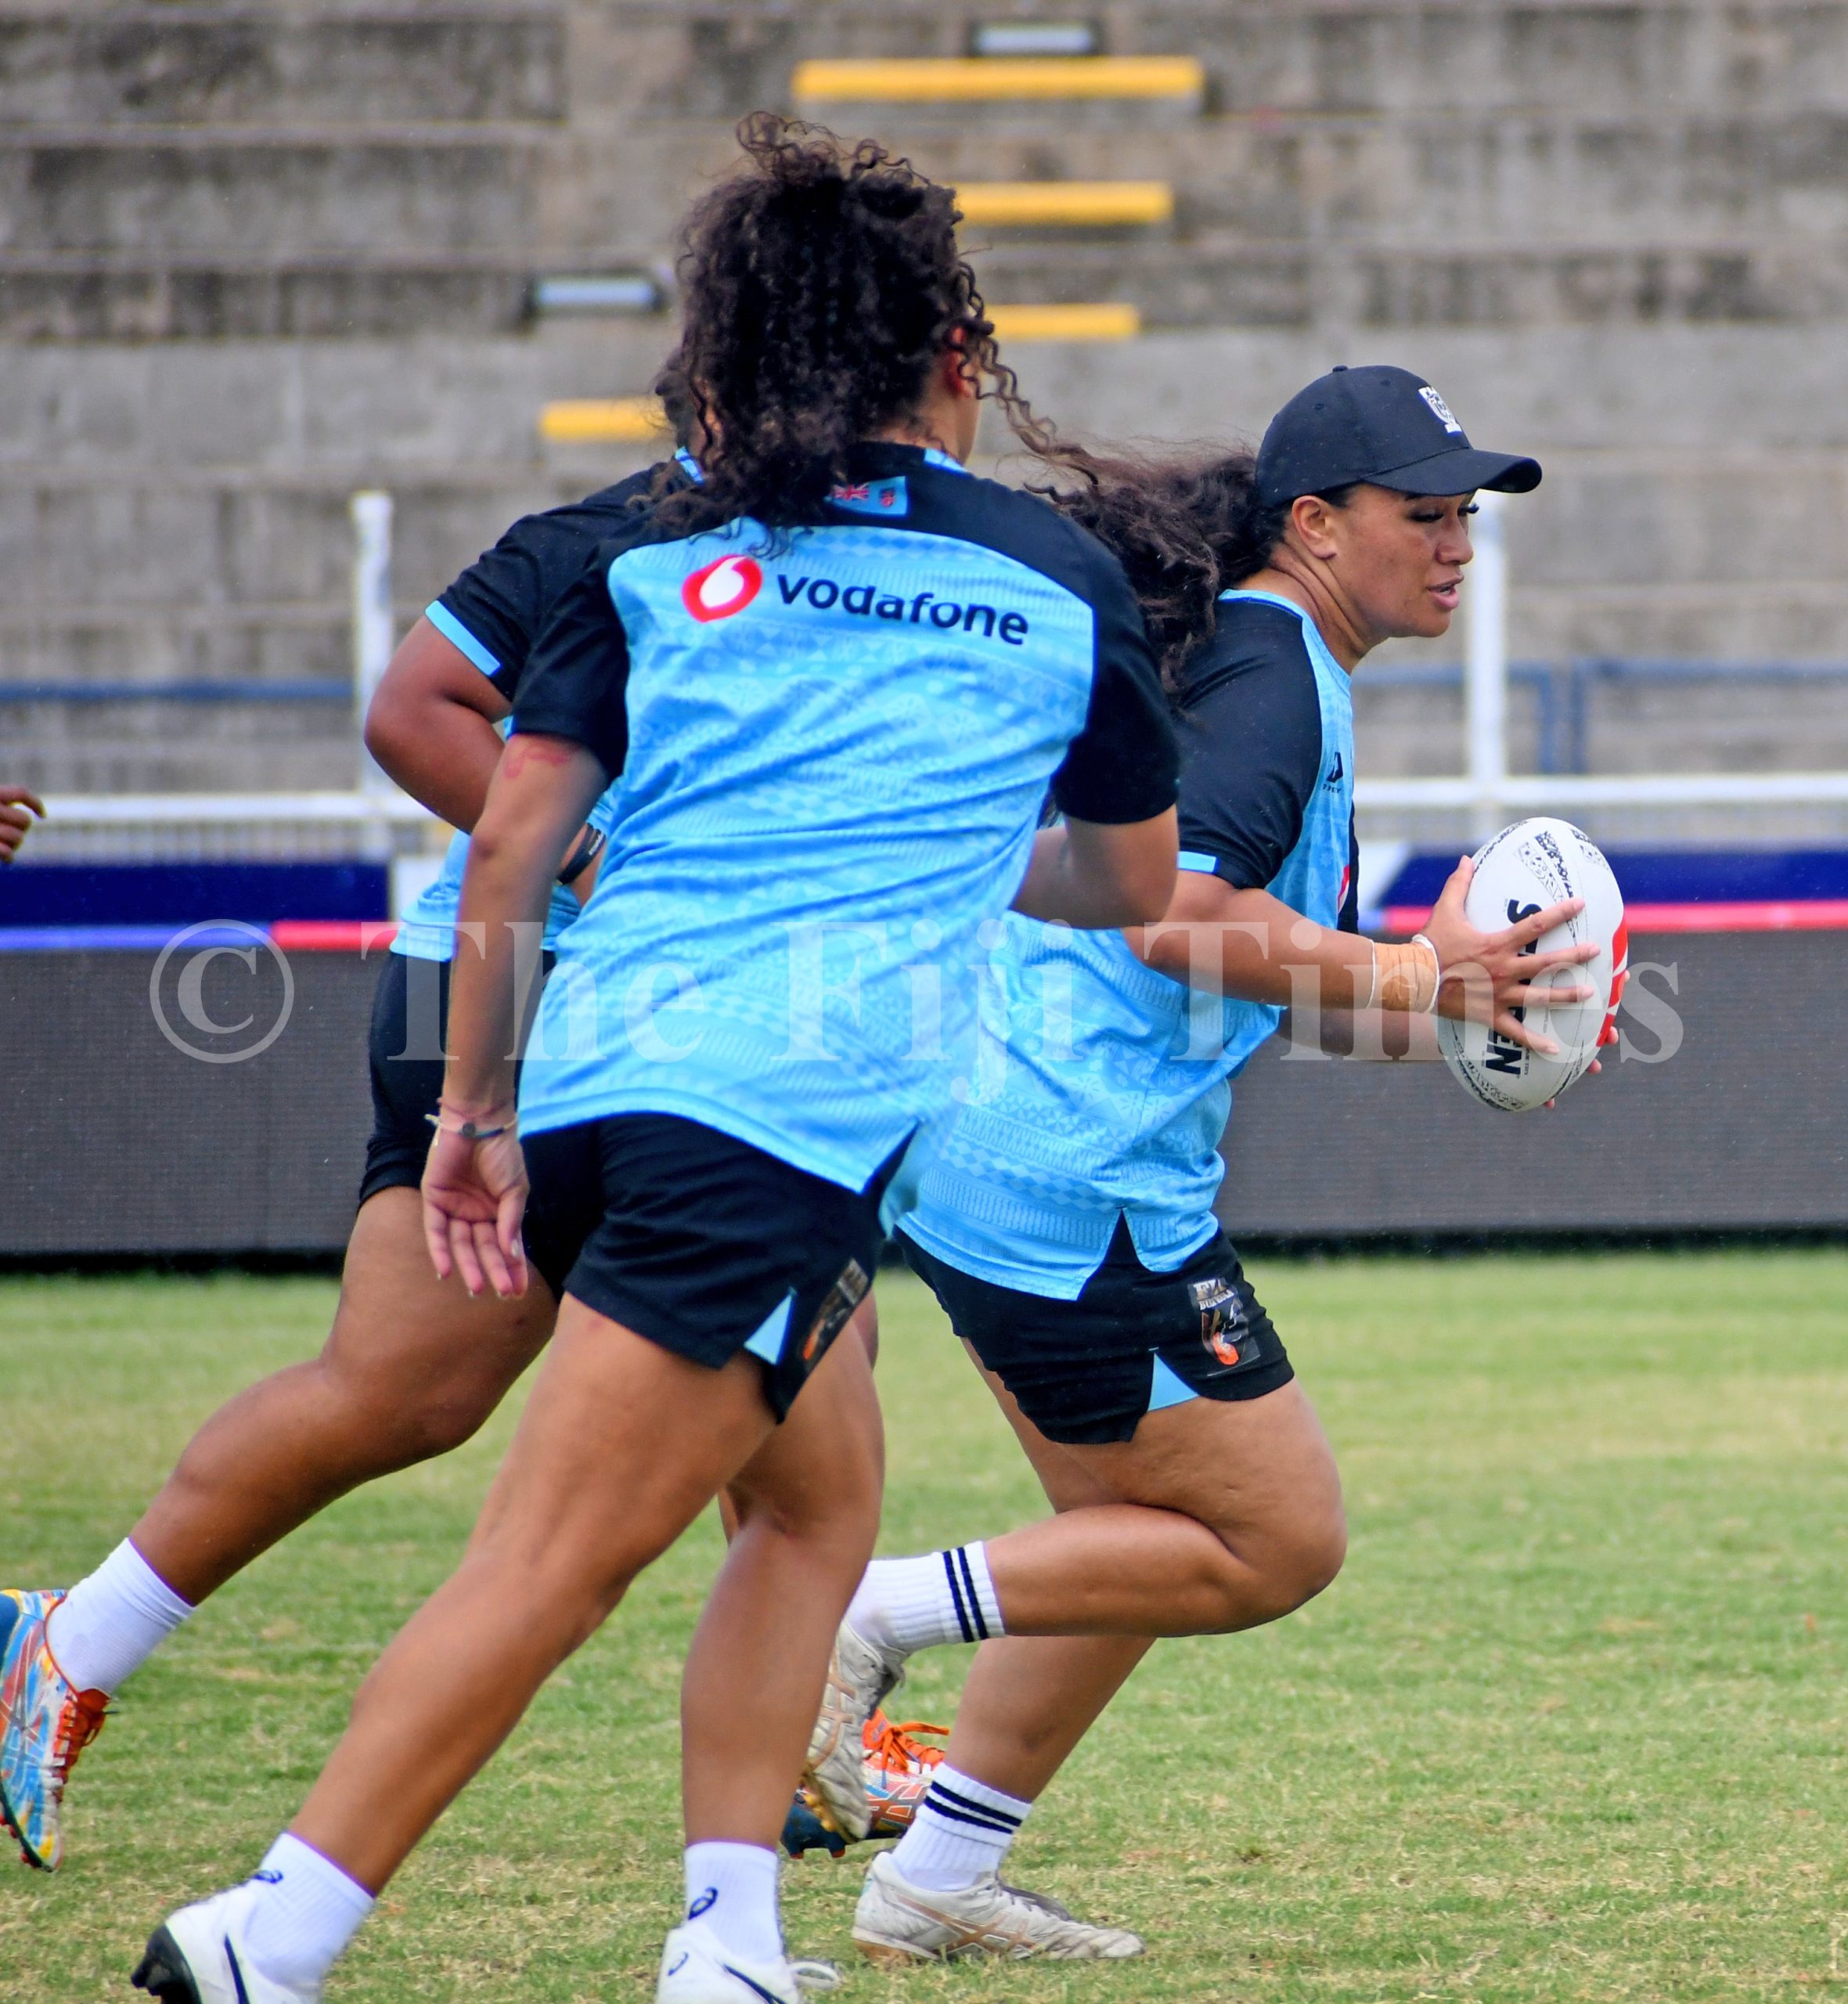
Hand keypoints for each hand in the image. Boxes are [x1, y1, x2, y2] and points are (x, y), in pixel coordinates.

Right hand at [0, 785, 44, 861]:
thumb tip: (34, 817)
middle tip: (12, 835)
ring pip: (18, 837)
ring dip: (14, 844)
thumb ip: (3, 805)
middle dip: (21, 829)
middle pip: (25, 820)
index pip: (20, 793)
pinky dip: (9, 855)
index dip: (34, 803)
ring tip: (4, 844)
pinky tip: (8, 859)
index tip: (43, 815)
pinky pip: (7, 852)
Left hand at [421, 1119, 529, 1298]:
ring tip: (478, 1288)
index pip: (505, 1246)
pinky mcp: (433, 1200)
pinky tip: (446, 1272)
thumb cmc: (503, 1154)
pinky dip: (439, 1251)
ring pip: (460, 1245)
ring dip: (468, 1267)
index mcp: (498, 1212)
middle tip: (501, 1293)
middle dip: (493, 1271)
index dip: (513, 1268)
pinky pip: (435, 1231)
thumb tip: (513, 1253)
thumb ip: (511, 1222)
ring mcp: (454, 1208)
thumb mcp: (515, 1190)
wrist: (479, 1123)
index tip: (519, 1291)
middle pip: (483, 1249)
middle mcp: (475, 1214)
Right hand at [1425, 855, 1597, 1056]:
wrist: (1413, 979)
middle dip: (1574, 956)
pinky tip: (1556, 1050)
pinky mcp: (1489, 1014)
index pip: (1534, 926)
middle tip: (1595, 951)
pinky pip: (1515, 1031)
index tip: (1581, 905)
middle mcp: (1504, 970)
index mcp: (1497, 945)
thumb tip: (1467, 859)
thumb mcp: (1445, 910)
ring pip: (1539, 998)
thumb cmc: (1430, 944)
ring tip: (1588, 995)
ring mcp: (1498, 995)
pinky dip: (1535, 1042)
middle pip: (1546, 964)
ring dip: (1565, 996)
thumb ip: (1459, 885)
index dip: (1559, 914)